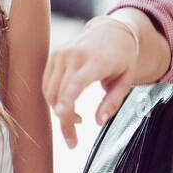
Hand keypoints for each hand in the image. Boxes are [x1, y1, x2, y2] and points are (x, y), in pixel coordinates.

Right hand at [42, 23, 137, 148]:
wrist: (111, 31)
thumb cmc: (122, 58)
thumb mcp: (125, 80)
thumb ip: (113, 102)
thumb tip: (99, 122)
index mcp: (96, 61)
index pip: (76, 82)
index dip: (67, 100)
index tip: (61, 115)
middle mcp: (75, 55)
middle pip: (61, 93)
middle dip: (64, 120)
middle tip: (73, 141)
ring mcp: (61, 54)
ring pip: (50, 91)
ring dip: (59, 111)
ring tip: (77, 119)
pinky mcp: (54, 55)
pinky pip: (47, 84)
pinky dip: (54, 99)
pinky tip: (68, 105)